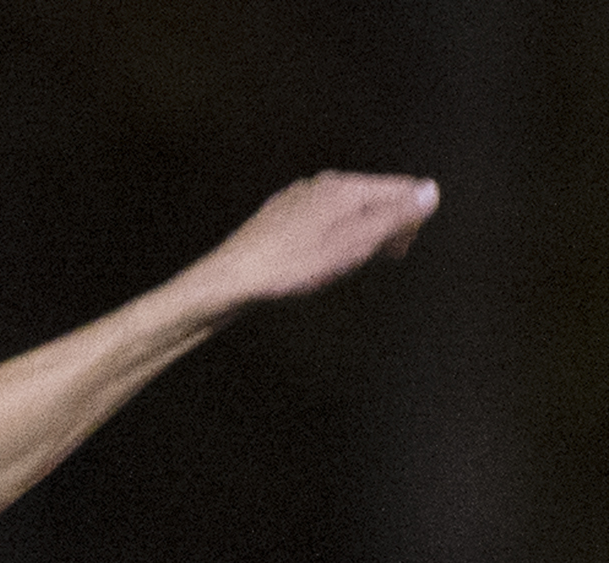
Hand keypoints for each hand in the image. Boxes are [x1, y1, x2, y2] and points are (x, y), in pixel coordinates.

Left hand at [183, 173, 438, 312]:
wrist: (228, 280)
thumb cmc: (292, 266)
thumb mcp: (354, 243)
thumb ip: (394, 216)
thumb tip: (431, 190)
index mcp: (345, 187)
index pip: (398, 189)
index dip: (412, 216)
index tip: (406, 246)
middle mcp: (321, 184)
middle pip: (371, 197)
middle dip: (386, 224)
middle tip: (389, 255)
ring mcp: (295, 199)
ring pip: (343, 210)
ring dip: (359, 231)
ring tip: (356, 259)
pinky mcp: (276, 219)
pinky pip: (318, 221)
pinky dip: (332, 236)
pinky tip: (322, 258)